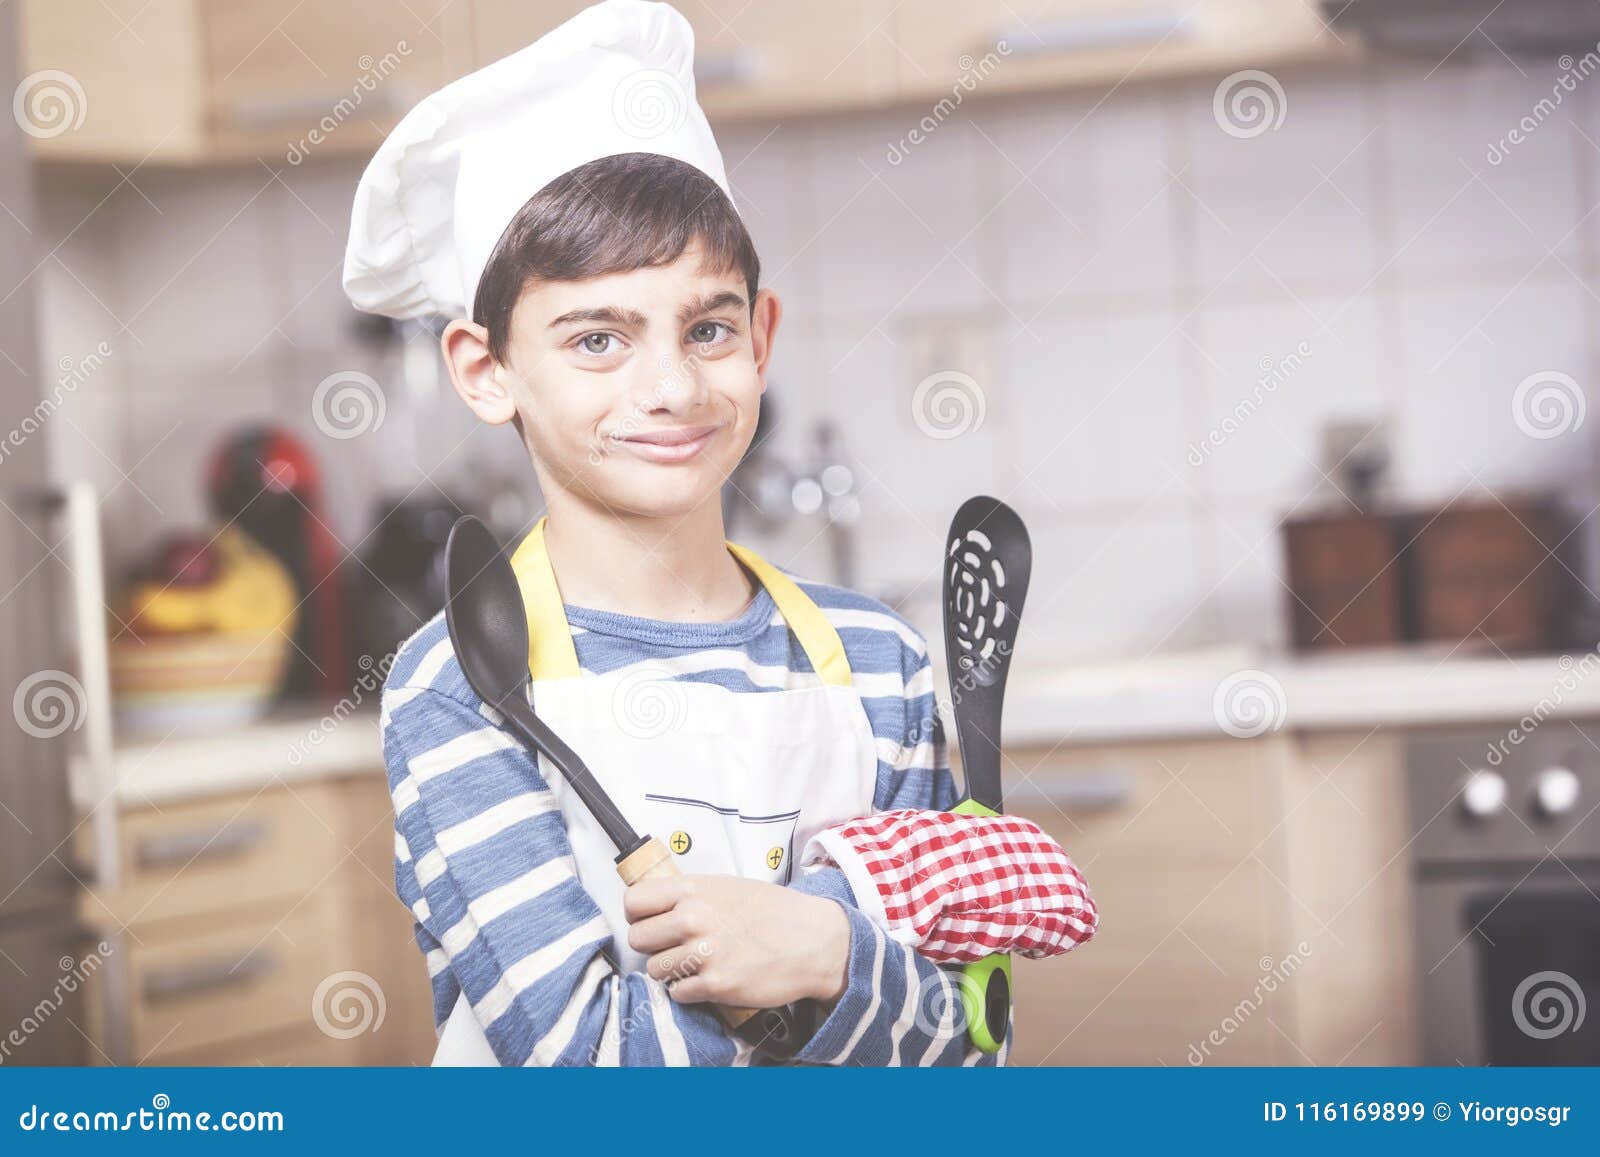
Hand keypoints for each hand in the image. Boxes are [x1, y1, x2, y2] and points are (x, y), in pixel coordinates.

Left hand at [623, 874, 849, 1008]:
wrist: (814, 941)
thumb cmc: (775, 912)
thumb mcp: (729, 886)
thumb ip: (692, 895)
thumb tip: (659, 905)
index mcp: (695, 890)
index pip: (634, 902)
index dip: (638, 915)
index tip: (649, 922)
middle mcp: (693, 919)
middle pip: (638, 939)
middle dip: (653, 946)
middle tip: (674, 947)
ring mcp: (703, 953)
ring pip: (654, 970)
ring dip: (671, 971)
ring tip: (695, 965)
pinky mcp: (715, 985)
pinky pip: (677, 993)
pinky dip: (689, 991)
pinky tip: (709, 980)